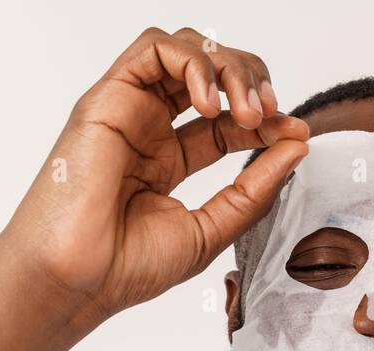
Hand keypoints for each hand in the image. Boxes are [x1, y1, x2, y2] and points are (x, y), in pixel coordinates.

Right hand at [0, 26, 308, 326]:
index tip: (296, 133)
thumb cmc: (125, 267)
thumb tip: (296, 147)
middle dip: (251, 82)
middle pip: (210, 74)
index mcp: (168, 161)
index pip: (228, 121)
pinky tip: (211, 103)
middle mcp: (147, 129)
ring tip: (247, 110)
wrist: (77, 280)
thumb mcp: (211, 230)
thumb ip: (255, 190)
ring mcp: (128, 110)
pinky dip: (193, 62)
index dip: (267, 120)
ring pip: (186, 50)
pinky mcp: (107, 97)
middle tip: (272, 114)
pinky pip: (154, 48)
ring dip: (228, 68)